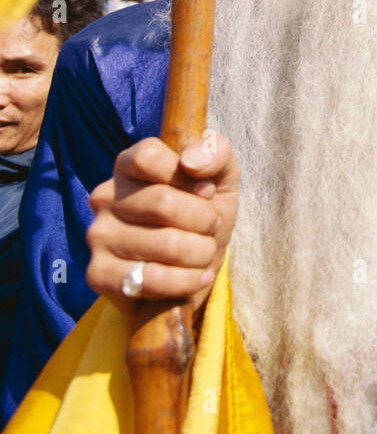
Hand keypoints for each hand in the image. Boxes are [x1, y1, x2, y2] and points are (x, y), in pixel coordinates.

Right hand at [86, 133, 238, 315]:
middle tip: (212, 227)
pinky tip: (198, 277)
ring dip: (201, 252)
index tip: (207, 191)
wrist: (194, 269)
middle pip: (162, 202)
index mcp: (128, 165)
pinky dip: (188, 281)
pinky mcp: (99, 274)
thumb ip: (215, 152)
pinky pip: (152, 279)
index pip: (148, 156)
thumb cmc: (203, 214)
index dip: (187, 176)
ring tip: (204, 252)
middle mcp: (105, 197)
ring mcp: (98, 236)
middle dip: (204, 220)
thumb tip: (191, 161)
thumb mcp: (221, 176)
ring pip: (165, 243)